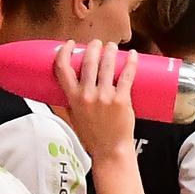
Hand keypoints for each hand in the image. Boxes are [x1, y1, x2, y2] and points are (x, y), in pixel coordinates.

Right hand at [56, 40, 139, 166]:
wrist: (111, 150)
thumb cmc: (93, 135)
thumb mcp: (73, 116)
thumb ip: (69, 101)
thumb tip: (65, 88)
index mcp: (73, 98)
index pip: (62, 68)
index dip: (65, 52)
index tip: (69, 44)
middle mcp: (87, 95)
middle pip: (88, 62)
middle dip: (93, 47)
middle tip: (97, 43)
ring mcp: (105, 97)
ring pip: (106, 66)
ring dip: (109, 51)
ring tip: (112, 46)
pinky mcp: (122, 100)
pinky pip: (126, 76)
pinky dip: (130, 63)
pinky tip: (132, 55)